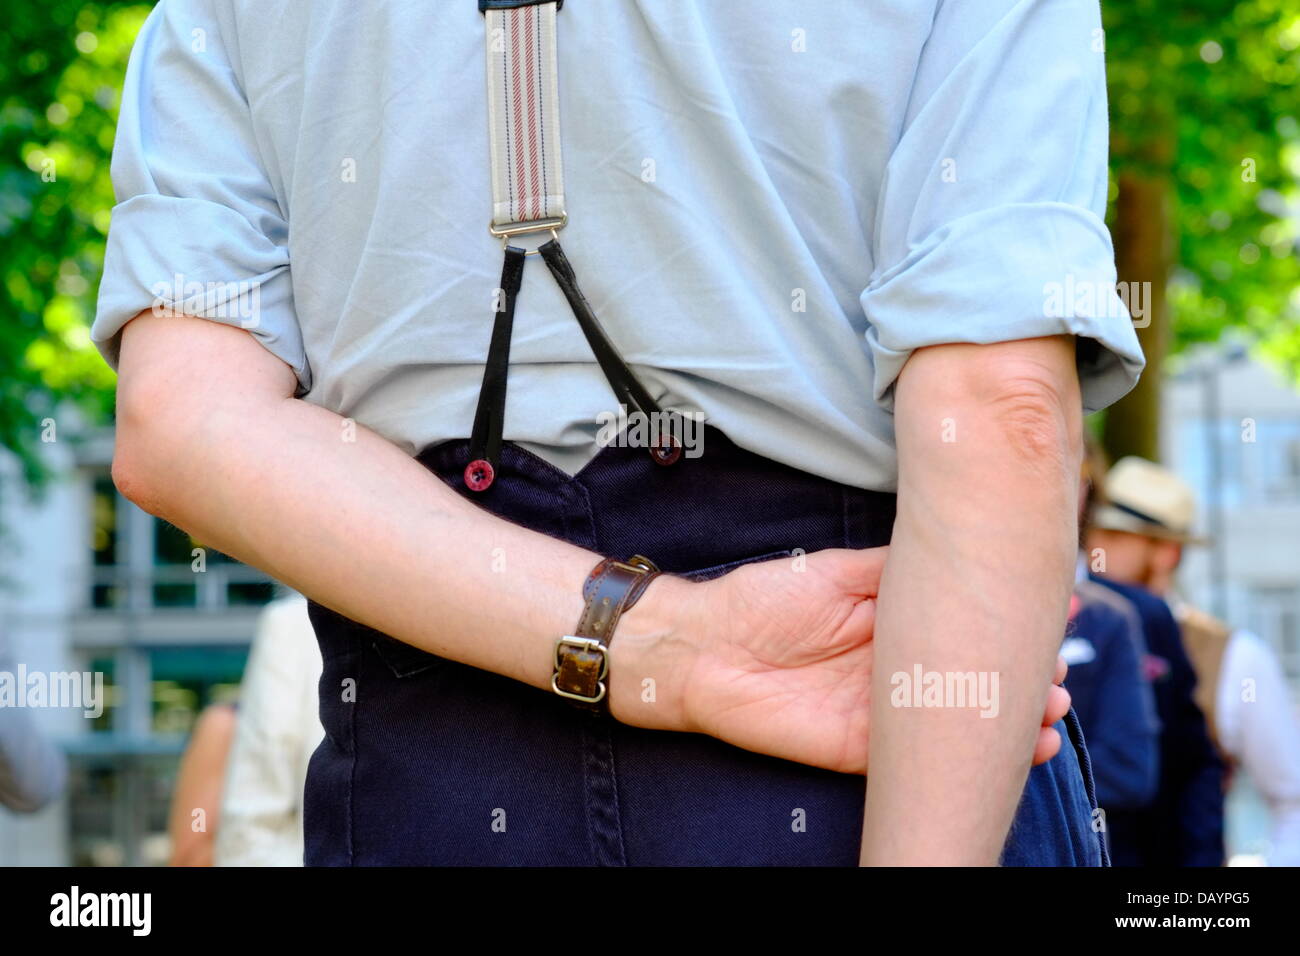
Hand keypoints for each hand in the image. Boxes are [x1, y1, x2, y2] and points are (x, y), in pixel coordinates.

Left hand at [656, 548, 1070, 774]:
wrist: (705, 647)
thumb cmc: (764, 599)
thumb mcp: (838, 570)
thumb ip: (894, 566)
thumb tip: (950, 546)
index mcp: (892, 623)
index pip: (963, 625)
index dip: (1008, 622)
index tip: (1060, 609)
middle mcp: (896, 669)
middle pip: (972, 678)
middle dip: (1023, 676)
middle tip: (1060, 668)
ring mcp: (884, 710)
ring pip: (958, 721)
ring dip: (1012, 720)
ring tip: (1055, 710)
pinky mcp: (863, 748)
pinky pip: (924, 757)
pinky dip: (968, 756)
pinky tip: (1018, 746)